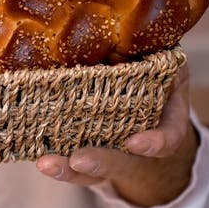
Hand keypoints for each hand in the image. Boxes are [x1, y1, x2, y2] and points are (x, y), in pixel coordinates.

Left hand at [36, 64, 198, 207]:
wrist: (137, 83)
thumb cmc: (151, 66)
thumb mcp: (164, 61)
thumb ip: (155, 61)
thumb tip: (128, 36)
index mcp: (165, 117)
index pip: (169, 138)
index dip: (155, 143)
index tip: (135, 143)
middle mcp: (138, 142)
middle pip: (122, 163)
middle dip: (101, 162)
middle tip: (78, 160)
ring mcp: (110, 152)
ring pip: (92, 171)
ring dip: (68, 169)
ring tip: (46, 164)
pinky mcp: (84, 151)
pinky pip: (71, 164)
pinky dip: (56, 163)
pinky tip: (39, 159)